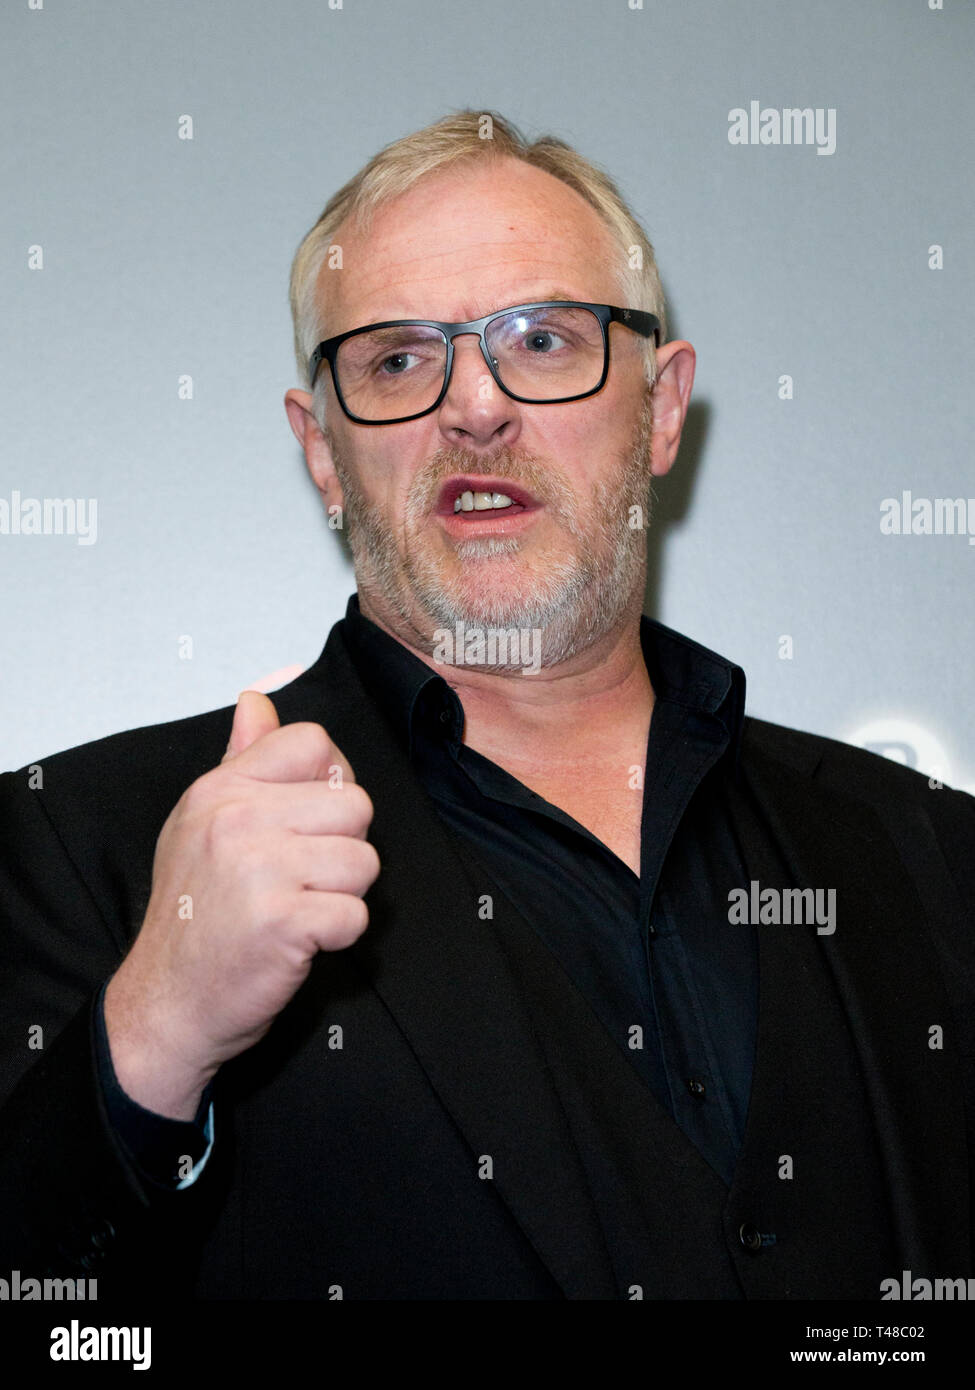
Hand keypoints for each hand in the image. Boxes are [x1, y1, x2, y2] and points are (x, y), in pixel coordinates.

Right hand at [104, 691, 378, 1118]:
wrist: (168, 1003)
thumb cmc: (195, 915)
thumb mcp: (201, 823)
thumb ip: (241, 759)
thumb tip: (258, 699)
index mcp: (221, 788)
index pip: (314, 743)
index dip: (330, 782)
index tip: (308, 821)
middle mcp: (236, 819)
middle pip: (355, 803)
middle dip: (344, 847)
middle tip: (302, 878)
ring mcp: (258, 869)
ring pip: (364, 860)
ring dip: (343, 894)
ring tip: (299, 908)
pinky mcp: (282, 921)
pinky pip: (356, 914)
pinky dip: (338, 936)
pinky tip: (300, 941)